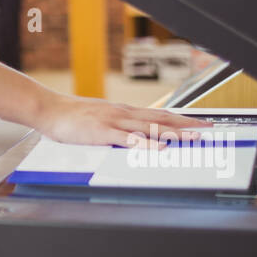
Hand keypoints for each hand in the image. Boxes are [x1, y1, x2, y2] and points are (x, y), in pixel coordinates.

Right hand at [35, 93, 212, 147]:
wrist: (49, 109)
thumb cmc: (71, 117)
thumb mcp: (100, 119)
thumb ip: (118, 127)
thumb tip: (135, 136)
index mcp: (124, 112)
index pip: (158, 114)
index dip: (181, 119)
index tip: (199, 122)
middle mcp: (123, 114)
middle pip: (161, 119)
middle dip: (186, 124)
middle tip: (208, 128)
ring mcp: (114, 122)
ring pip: (150, 128)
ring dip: (173, 133)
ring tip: (193, 137)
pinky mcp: (103, 132)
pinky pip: (129, 139)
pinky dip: (146, 144)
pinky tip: (160, 147)